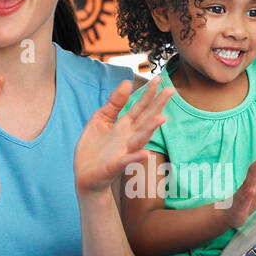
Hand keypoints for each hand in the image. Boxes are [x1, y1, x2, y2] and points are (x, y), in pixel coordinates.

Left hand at [75, 78, 172, 195]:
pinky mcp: (115, 166)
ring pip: (140, 139)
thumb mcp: (101, 119)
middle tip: (170, 91)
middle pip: (145, 119)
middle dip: (157, 105)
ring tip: (161, 118)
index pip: (140, 106)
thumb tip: (126, 82)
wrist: (85, 176)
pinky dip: (136, 157)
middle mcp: (128, 137)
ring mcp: (124, 151)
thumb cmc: (94, 148)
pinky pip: (127, 161)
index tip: (158, 79)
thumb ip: (114, 103)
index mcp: (125, 125)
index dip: (149, 93)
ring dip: (150, 129)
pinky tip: (145, 153)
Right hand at [225, 147, 255, 228]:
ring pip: (248, 183)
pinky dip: (247, 195)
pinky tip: (251, 190)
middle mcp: (248, 184)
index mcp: (255, 179)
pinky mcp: (239, 207)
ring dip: (254, 174)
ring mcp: (242, 195)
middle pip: (254, 171)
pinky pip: (243, 200)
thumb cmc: (249, 201)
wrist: (230, 216)